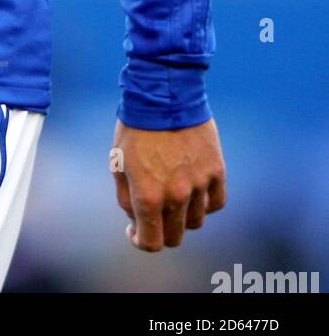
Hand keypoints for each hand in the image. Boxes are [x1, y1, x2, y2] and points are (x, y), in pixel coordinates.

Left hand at [111, 117, 226, 250]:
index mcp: (148, 195)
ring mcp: (199, 184)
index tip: (136, 232)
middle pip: (175, 236)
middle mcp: (176, 195)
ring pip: (195, 221)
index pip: (151, 242)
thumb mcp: (118, 164)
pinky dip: (205, 203)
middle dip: (161, 230)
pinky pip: (215, 203)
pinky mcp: (216, 171)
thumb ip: (128, 198)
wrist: (163, 93)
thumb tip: (137, 221)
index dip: (141, 241)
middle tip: (154, 214)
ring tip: (172, 194)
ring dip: (182, 215)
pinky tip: (193, 190)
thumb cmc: (135, 127)